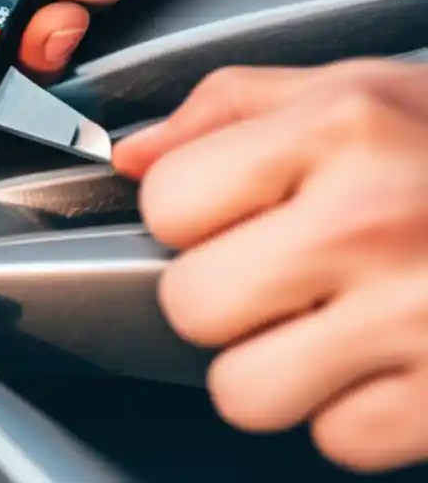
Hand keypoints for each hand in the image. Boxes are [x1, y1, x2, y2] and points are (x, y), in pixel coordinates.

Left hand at [115, 59, 427, 472]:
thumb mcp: (363, 88)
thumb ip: (231, 107)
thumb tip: (131, 157)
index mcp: (342, 128)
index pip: (168, 202)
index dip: (192, 213)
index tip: (234, 212)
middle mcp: (375, 219)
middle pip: (191, 304)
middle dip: (224, 297)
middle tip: (283, 276)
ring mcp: (418, 317)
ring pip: (243, 390)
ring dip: (276, 368)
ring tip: (331, 325)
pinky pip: (335, 439)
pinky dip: (355, 412)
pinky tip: (390, 360)